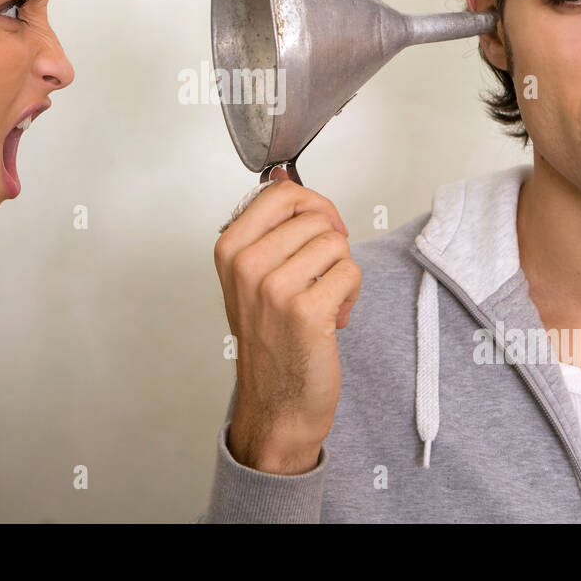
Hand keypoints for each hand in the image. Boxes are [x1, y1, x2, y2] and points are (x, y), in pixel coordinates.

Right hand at [213, 168, 361, 473]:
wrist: (278, 403)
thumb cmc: (269, 340)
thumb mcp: (250, 277)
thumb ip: (267, 227)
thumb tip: (282, 177)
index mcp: (229, 249)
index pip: (280, 192)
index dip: (312, 205)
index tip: (318, 229)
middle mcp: (246, 265)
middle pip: (314, 217)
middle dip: (330, 244)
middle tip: (321, 276)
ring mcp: (274, 287)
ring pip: (336, 243)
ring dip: (340, 271)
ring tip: (323, 299)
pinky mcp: (306, 310)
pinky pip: (350, 273)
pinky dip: (350, 295)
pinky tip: (332, 317)